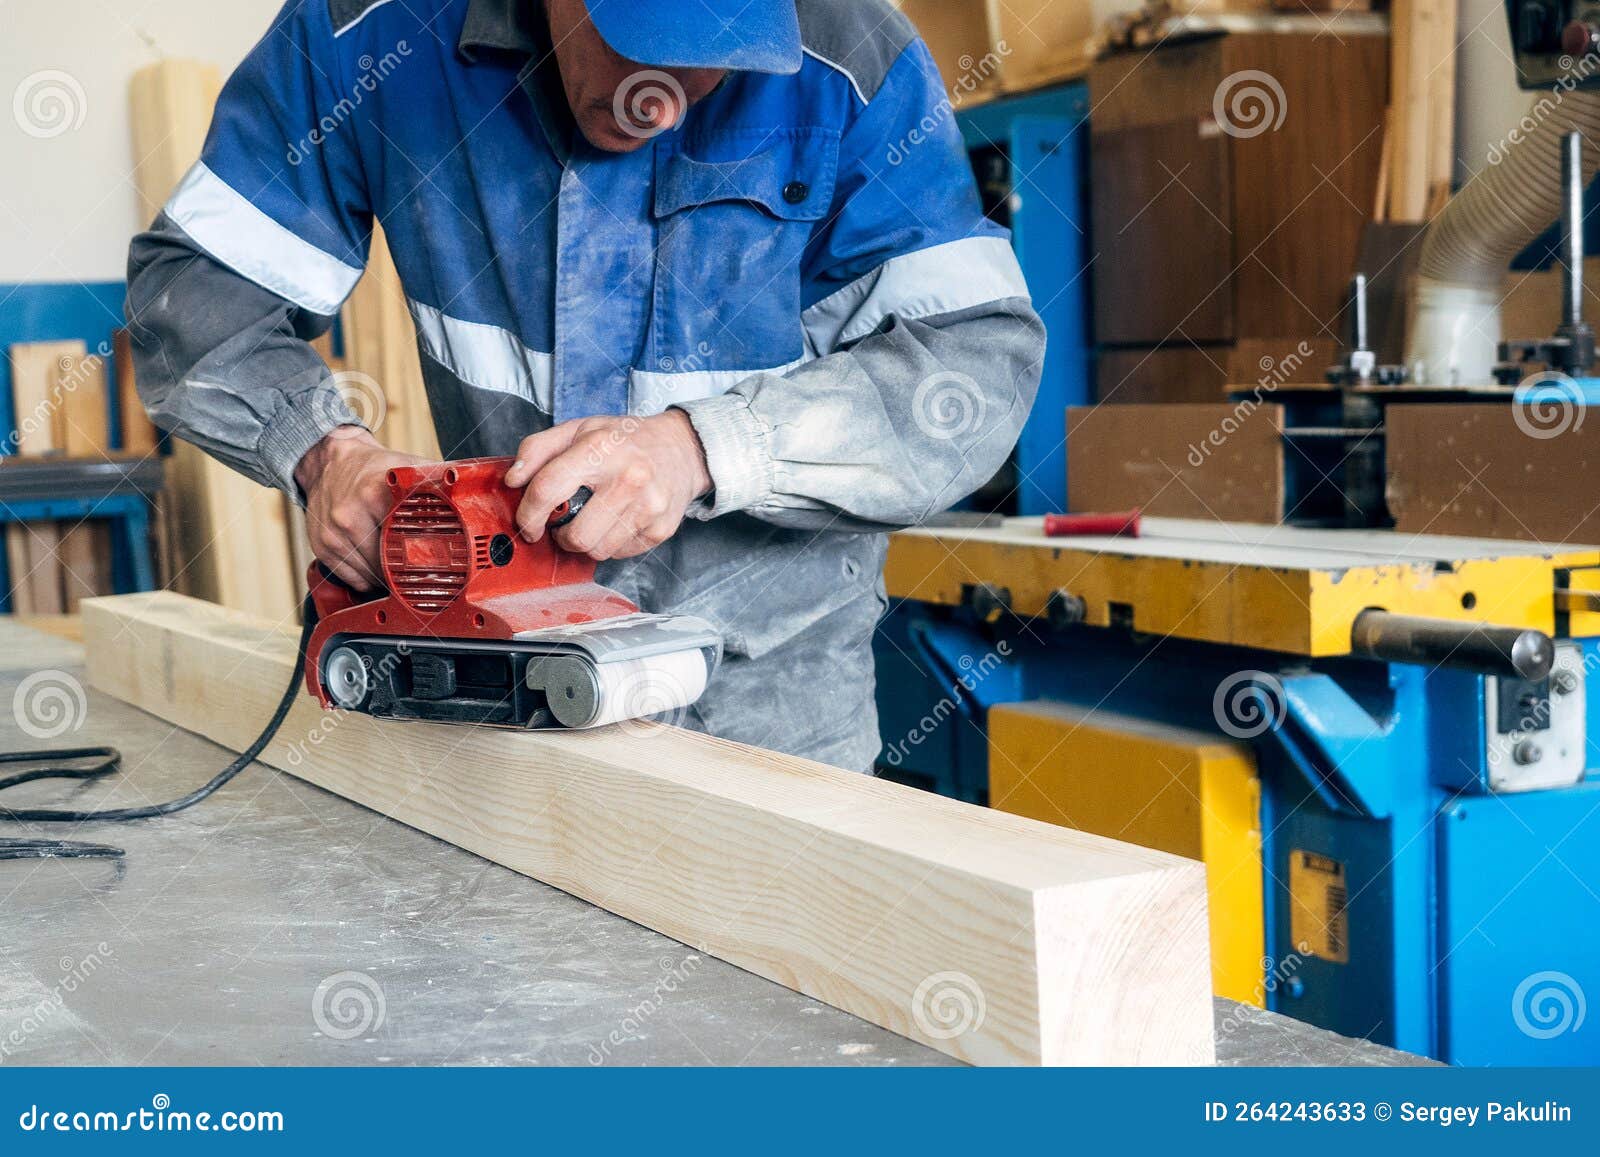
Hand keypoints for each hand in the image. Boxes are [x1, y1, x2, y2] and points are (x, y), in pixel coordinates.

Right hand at [295, 426, 427, 590]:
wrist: (329, 461)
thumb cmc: (372, 467)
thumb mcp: (406, 466)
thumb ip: (436, 482)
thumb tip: (471, 495)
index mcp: (373, 495)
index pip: (403, 542)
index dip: (422, 559)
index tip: (435, 567)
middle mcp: (348, 516)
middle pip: (386, 564)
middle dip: (405, 572)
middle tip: (420, 571)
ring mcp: (332, 534)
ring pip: (369, 576)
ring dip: (386, 578)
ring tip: (396, 566)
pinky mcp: (321, 546)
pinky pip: (351, 577)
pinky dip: (367, 577)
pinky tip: (375, 565)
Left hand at [504, 411, 711, 560]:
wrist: (682, 448)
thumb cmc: (625, 440)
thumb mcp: (579, 429)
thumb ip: (538, 449)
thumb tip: (513, 479)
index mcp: (600, 449)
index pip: (548, 490)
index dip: (528, 514)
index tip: (528, 524)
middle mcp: (628, 478)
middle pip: (576, 535)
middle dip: (561, 536)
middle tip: (564, 523)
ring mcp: (649, 507)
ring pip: (597, 551)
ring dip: (585, 541)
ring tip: (591, 520)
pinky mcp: (661, 529)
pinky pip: (620, 554)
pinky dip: (610, 543)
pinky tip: (615, 521)